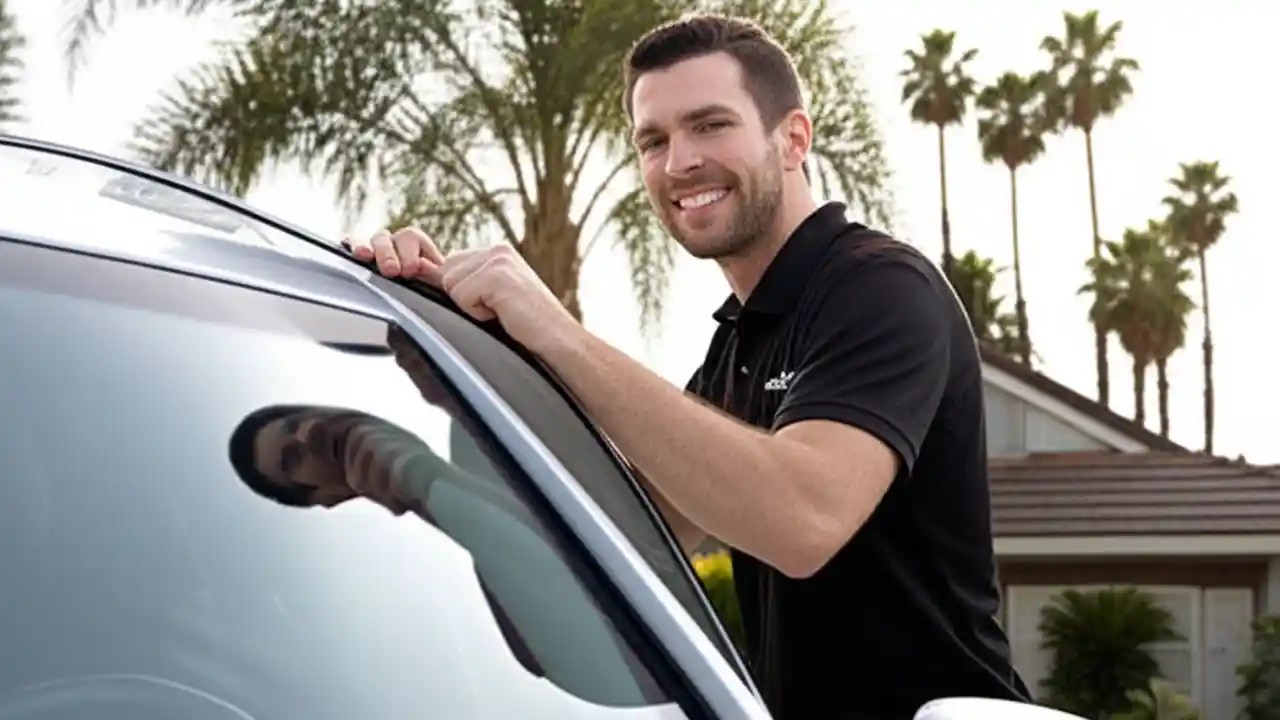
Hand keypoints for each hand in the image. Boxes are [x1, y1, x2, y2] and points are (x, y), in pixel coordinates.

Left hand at [349, 227, 579, 357]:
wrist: (559, 343)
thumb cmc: (528, 330)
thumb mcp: (495, 300)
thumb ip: (469, 285)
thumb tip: (424, 275)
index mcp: (498, 254)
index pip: (452, 267)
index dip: (462, 294)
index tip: (491, 310)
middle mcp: (497, 251)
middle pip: (446, 274)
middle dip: (463, 300)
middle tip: (498, 313)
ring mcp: (498, 259)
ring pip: (450, 285)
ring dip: (470, 308)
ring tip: (502, 314)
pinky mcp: (497, 274)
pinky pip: (460, 295)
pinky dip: (477, 313)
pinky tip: (504, 315)